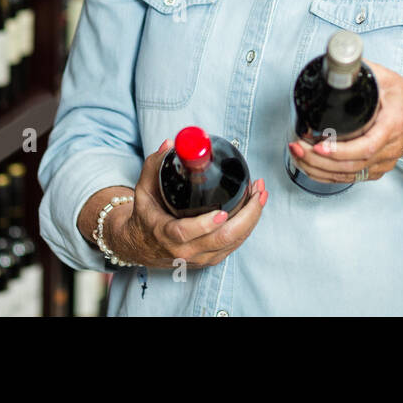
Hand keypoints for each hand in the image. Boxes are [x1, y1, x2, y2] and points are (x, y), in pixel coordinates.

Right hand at [110, 140, 267, 268]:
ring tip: (260, 192)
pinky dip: (249, 225)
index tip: (222, 212)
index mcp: (165, 234)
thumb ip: (155, 165)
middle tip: (257, 191)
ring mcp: (201, 257)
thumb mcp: (144, 189)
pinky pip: (235, 244)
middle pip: (222, 239)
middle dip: (246, 215)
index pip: (185, 233)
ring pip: (233, 242)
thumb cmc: (147, 214)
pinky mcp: (212, 258)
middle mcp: (184, 250)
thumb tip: (170, 144)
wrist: (143, 245)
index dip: (206, 224)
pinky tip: (255, 206)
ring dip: (252, 217)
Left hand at [287, 61, 402, 184]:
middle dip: (319, 160)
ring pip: (347, 175)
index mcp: (392, 126)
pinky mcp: (376, 170)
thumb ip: (362, 70)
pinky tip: (309, 165)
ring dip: (317, 168)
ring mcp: (382, 163)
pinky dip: (326, 175)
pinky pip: (349, 178)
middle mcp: (388, 149)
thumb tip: (334, 62)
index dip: (341, 150)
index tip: (320, 145)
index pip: (366, 146)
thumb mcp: (387, 78)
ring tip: (296, 153)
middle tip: (297, 146)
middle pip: (352, 164)